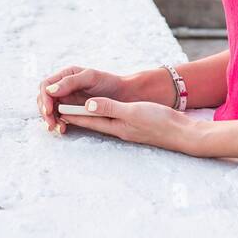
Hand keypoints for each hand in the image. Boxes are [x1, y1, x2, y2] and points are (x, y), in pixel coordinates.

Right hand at [37, 65, 125, 134]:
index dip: (44, 98)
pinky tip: (63, 129)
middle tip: (52, 123)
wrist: (125, 95)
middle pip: (44, 99)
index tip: (49, 110)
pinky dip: (58, 124)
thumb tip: (50, 90)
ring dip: (50, 120)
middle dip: (45, 112)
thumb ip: (70, 82)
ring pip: (50, 110)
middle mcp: (63, 87)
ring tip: (58, 128)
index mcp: (65, 75)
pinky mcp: (73, 111)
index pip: (45, 86)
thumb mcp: (90, 78)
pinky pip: (60, 117)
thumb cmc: (109, 82)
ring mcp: (67, 99)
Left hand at [57, 97, 197, 154]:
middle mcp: (118, 128)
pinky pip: (113, 118)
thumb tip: (89, 104)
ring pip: (101, 120)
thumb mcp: (133, 112)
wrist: (183, 132)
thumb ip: (111, 108)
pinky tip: (101, 111)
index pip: (88, 120)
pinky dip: (102, 112)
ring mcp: (126, 126)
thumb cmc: (160, 122)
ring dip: (86, 115)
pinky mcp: (135, 122)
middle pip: (91, 122)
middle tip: (56, 109)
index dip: (70, 114)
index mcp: (115, 126)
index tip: (54, 107)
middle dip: (74, 116)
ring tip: (71, 109)